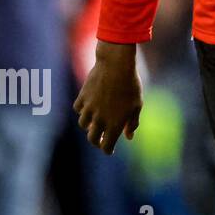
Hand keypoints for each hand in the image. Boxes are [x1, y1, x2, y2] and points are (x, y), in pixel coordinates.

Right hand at [72, 40, 141, 154]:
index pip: (107, 146)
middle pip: (92, 138)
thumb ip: (132, 122)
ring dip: (89, 125)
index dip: (108, 150)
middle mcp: (99, 119)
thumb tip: (129, 137)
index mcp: (114, 124)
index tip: (110, 150)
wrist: (116, 65)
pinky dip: (82, 110)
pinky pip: (78, 109)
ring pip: (83, 124)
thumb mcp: (137, 105)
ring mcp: (89, 108)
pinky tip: (88, 107)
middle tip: (101, 139)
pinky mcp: (82, 97)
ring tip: (96, 121)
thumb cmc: (131, 85)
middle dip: (96, 141)